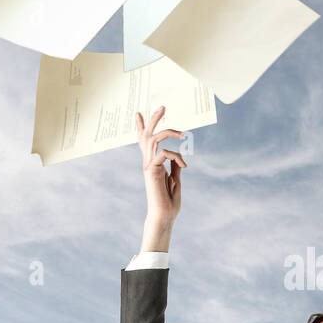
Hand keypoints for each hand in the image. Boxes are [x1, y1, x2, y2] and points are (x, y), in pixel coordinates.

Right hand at [136, 105, 186, 224]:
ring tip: (183, 133)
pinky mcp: (151, 170)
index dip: (142, 127)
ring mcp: (148, 166)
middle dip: (154, 119)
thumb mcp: (175, 180)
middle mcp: (148, 162)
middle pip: (147, 135)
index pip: (145, 142)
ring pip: (153, 139)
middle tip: (163, 106)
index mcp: (153, 164)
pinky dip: (177, 156)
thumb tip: (177, 157)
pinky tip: (184, 166)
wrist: (164, 216)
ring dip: (168, 130)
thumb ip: (174, 167)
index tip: (139, 114)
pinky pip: (165, 153)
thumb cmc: (169, 203)